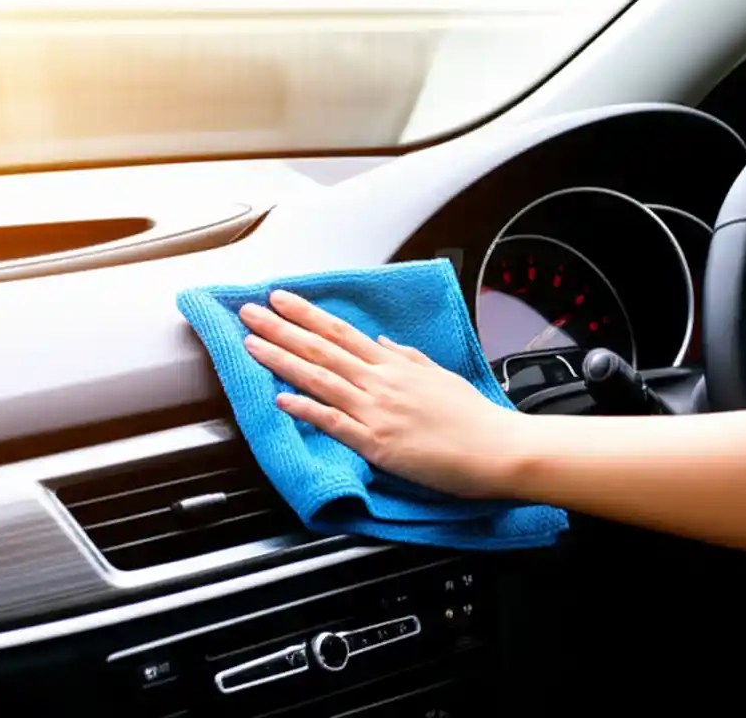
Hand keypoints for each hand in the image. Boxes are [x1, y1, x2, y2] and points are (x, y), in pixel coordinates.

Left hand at [238, 290, 524, 498]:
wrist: (497, 448)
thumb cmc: (473, 417)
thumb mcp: (439, 376)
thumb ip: (407, 358)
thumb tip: (383, 342)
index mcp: (395, 365)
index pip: (341, 331)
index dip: (306, 314)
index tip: (280, 298)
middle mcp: (382, 382)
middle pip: (322, 349)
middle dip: (281, 329)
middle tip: (248, 312)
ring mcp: (378, 412)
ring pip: (321, 380)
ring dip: (282, 360)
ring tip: (252, 345)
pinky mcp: (379, 444)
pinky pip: (335, 424)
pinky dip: (307, 411)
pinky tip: (282, 400)